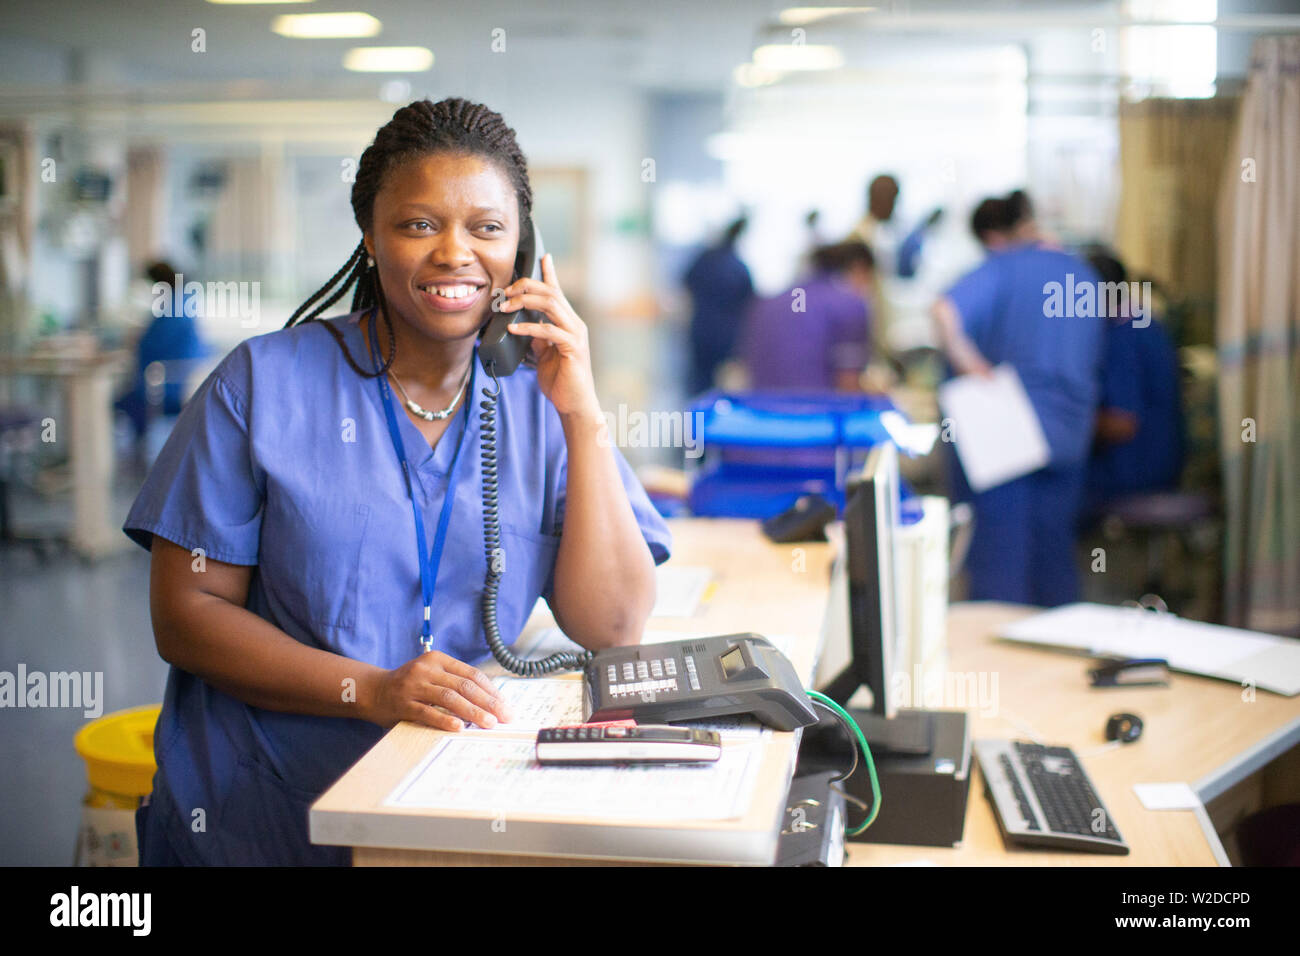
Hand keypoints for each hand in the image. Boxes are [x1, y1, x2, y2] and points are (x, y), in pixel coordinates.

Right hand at [365, 650, 511, 730]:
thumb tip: (490, 701)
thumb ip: (454, 682)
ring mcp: (413, 686)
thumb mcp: (431, 675)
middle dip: (489, 702)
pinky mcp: (402, 704)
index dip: (491, 690)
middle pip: (464, 686)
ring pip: (449, 698)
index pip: (471, 674)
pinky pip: (427, 712)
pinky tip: (459, 727)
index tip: (506, 705)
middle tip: (505, 717)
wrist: (372, 690)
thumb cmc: (409, 686)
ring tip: (489, 723)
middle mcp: (426, 669)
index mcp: (437, 659)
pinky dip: (444, 720)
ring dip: (473, 712)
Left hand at [500, 254, 601, 419]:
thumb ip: (537, 337)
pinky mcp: (573, 348)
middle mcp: (574, 324)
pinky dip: (529, 327)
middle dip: (525, 286)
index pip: (558, 291)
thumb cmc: (561, 380)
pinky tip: (514, 328)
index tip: (543, 256)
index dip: (550, 272)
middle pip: (551, 291)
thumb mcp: (544, 354)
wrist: (574, 404)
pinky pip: (549, 331)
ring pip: (551, 304)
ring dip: (524, 301)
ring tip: (505, 307)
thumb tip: (521, 324)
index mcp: (568, 323)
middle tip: (504, 293)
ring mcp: (575, 334)